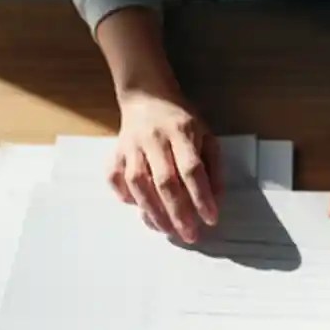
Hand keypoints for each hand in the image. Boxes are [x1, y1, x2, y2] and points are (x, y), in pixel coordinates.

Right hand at [109, 91, 221, 242]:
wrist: (147, 94)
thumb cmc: (181, 119)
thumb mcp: (206, 134)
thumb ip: (213, 167)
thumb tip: (215, 201)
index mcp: (181, 131)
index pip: (192, 169)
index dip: (202, 196)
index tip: (211, 219)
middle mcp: (154, 139)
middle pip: (165, 181)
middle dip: (178, 213)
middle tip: (189, 236)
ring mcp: (132, 146)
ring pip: (137, 184)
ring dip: (152, 211)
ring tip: (166, 230)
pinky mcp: (116, 152)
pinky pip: (115, 178)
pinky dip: (125, 196)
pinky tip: (140, 208)